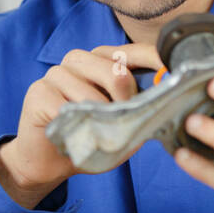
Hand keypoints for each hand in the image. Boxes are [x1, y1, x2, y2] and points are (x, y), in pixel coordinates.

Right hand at [0, 41, 162, 207]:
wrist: (48, 160)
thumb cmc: (87, 136)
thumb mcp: (120, 124)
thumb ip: (139, 111)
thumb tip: (163, 106)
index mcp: (100, 60)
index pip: (131, 52)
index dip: (154, 59)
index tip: (175, 69)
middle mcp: (78, 59)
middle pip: (116, 72)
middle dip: (126, 102)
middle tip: (121, 121)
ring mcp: (56, 73)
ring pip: (93, 95)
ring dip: (98, 121)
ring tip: (92, 132)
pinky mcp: (38, 92)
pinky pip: (68, 110)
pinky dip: (75, 127)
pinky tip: (72, 133)